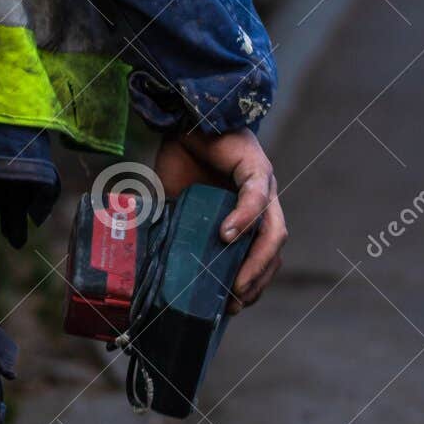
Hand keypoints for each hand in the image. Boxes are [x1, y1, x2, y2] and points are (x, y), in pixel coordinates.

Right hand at [154, 129, 286, 312]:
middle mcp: (264, 202)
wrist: (184, 115)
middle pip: (272, 252)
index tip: (230, 308)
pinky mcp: (257, 167)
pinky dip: (243, 220)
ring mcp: (264, 185)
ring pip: (274, 233)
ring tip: (237, 285)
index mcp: (248, 214)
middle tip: (234, 304)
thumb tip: (149, 261)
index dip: (250, 284)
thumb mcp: (178, 204)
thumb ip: (177, 228)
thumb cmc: (183, 157)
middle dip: (256, 282)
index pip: (260, 258)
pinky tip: (226, 236)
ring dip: (257, 263)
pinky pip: (256, 199)